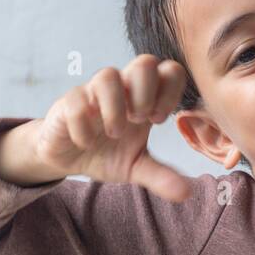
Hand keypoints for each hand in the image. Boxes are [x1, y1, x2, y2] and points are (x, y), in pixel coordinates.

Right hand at [29, 56, 194, 201]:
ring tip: (114, 133)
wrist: (69, 158)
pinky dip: (82, 126)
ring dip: (115, 108)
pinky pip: (77, 101)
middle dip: (146, 94)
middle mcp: (122, 88)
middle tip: (139, 121)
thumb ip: (161, 175)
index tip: (158, 120)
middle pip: (144, 61)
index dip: (171, 91)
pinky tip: (85, 143)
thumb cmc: (107, 153)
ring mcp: (94, 92)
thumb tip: (187, 193)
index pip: (170, 70)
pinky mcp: (68, 102)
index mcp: (144, 97)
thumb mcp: (136, 166)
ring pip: (108, 75)